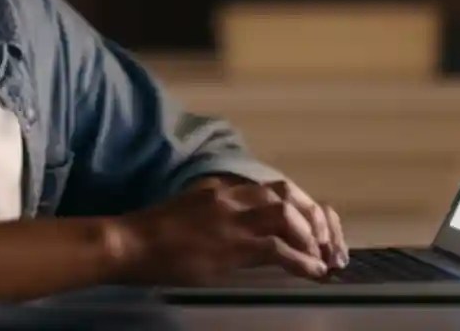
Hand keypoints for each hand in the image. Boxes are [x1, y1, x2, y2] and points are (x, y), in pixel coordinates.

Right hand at [108, 179, 345, 286]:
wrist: (130, 243)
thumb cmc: (153, 235)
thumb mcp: (191, 214)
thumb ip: (219, 216)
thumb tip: (246, 235)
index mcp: (223, 188)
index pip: (275, 188)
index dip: (302, 206)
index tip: (316, 226)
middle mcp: (232, 197)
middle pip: (288, 196)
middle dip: (315, 218)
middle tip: (329, 243)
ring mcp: (233, 219)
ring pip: (288, 216)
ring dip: (312, 238)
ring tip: (324, 259)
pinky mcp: (232, 245)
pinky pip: (278, 248)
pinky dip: (301, 260)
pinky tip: (313, 272)